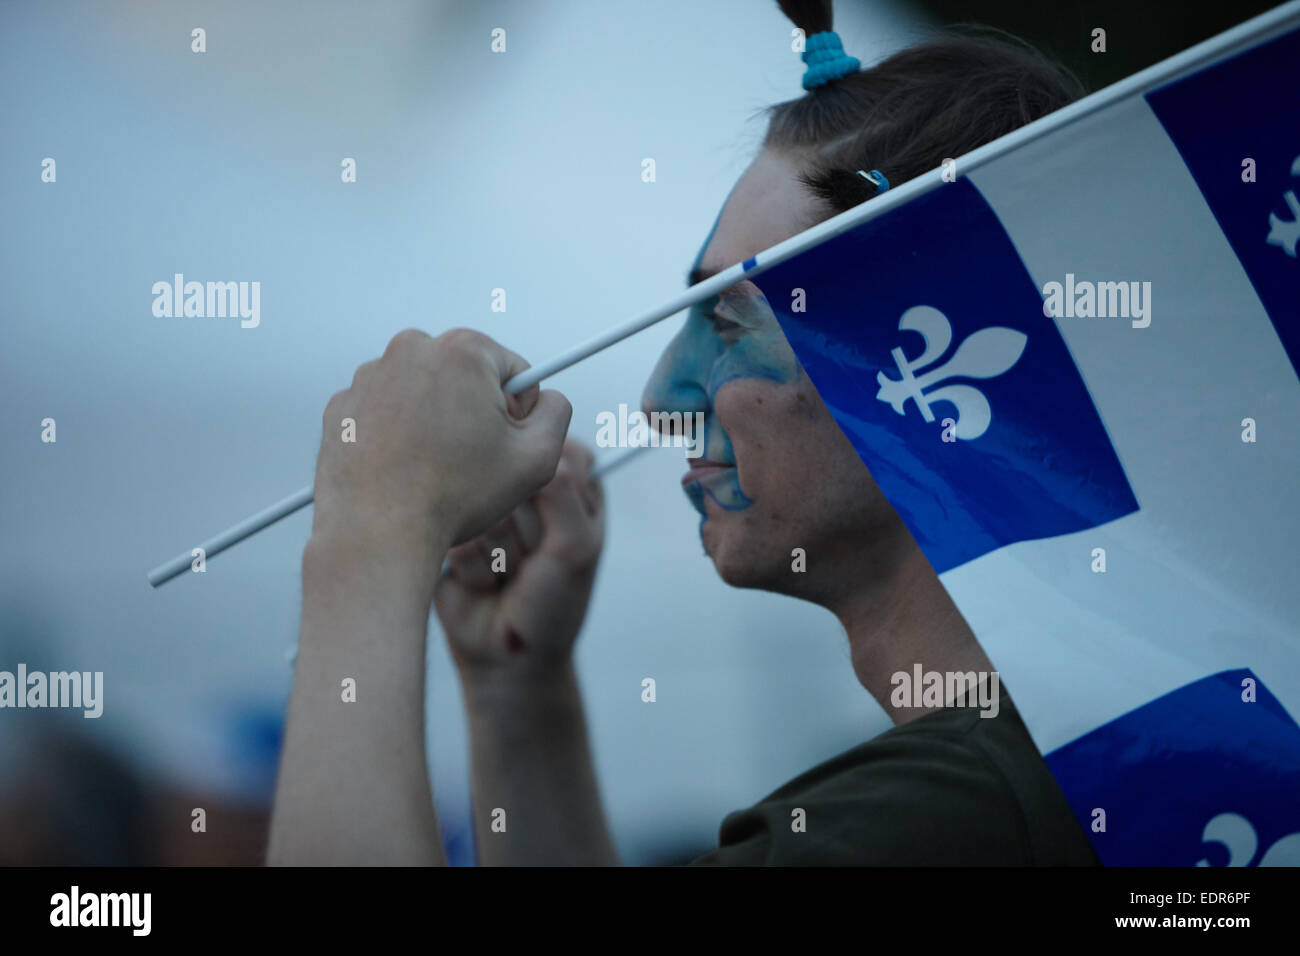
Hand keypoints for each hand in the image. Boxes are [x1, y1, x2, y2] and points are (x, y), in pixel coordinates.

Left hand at [310, 328, 571, 576]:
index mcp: (462, 351)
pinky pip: (386, 411)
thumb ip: (557, 413)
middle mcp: (410, 349)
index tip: (501, 444)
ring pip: (425, 393)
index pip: (514, 370)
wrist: (378, 534)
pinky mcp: (343, 405)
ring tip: (433, 468)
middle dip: (474, 412)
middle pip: (466, 376)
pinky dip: (397, 434)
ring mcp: (370, 376)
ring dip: (435, 422)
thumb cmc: (455, 497)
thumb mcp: (537, 458)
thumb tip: (547, 398)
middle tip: (469, 460)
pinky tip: (403, 468)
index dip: (518, 412)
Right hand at [434, 440, 603, 678]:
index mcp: (569, 481)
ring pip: (485, 506)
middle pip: (516, 479)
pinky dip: (475, 570)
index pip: (560, 451)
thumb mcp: (577, 548)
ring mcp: (483, 506)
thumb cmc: (553, 603)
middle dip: (528, 532)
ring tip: (507, 576)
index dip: (558, 497)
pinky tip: (482, 584)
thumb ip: (564, 494)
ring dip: (501, 555)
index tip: (560, 532)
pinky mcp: (448, 530)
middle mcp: (525, 487)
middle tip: (534, 562)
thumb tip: (533, 451)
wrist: (508, 658)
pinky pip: (457, 536)